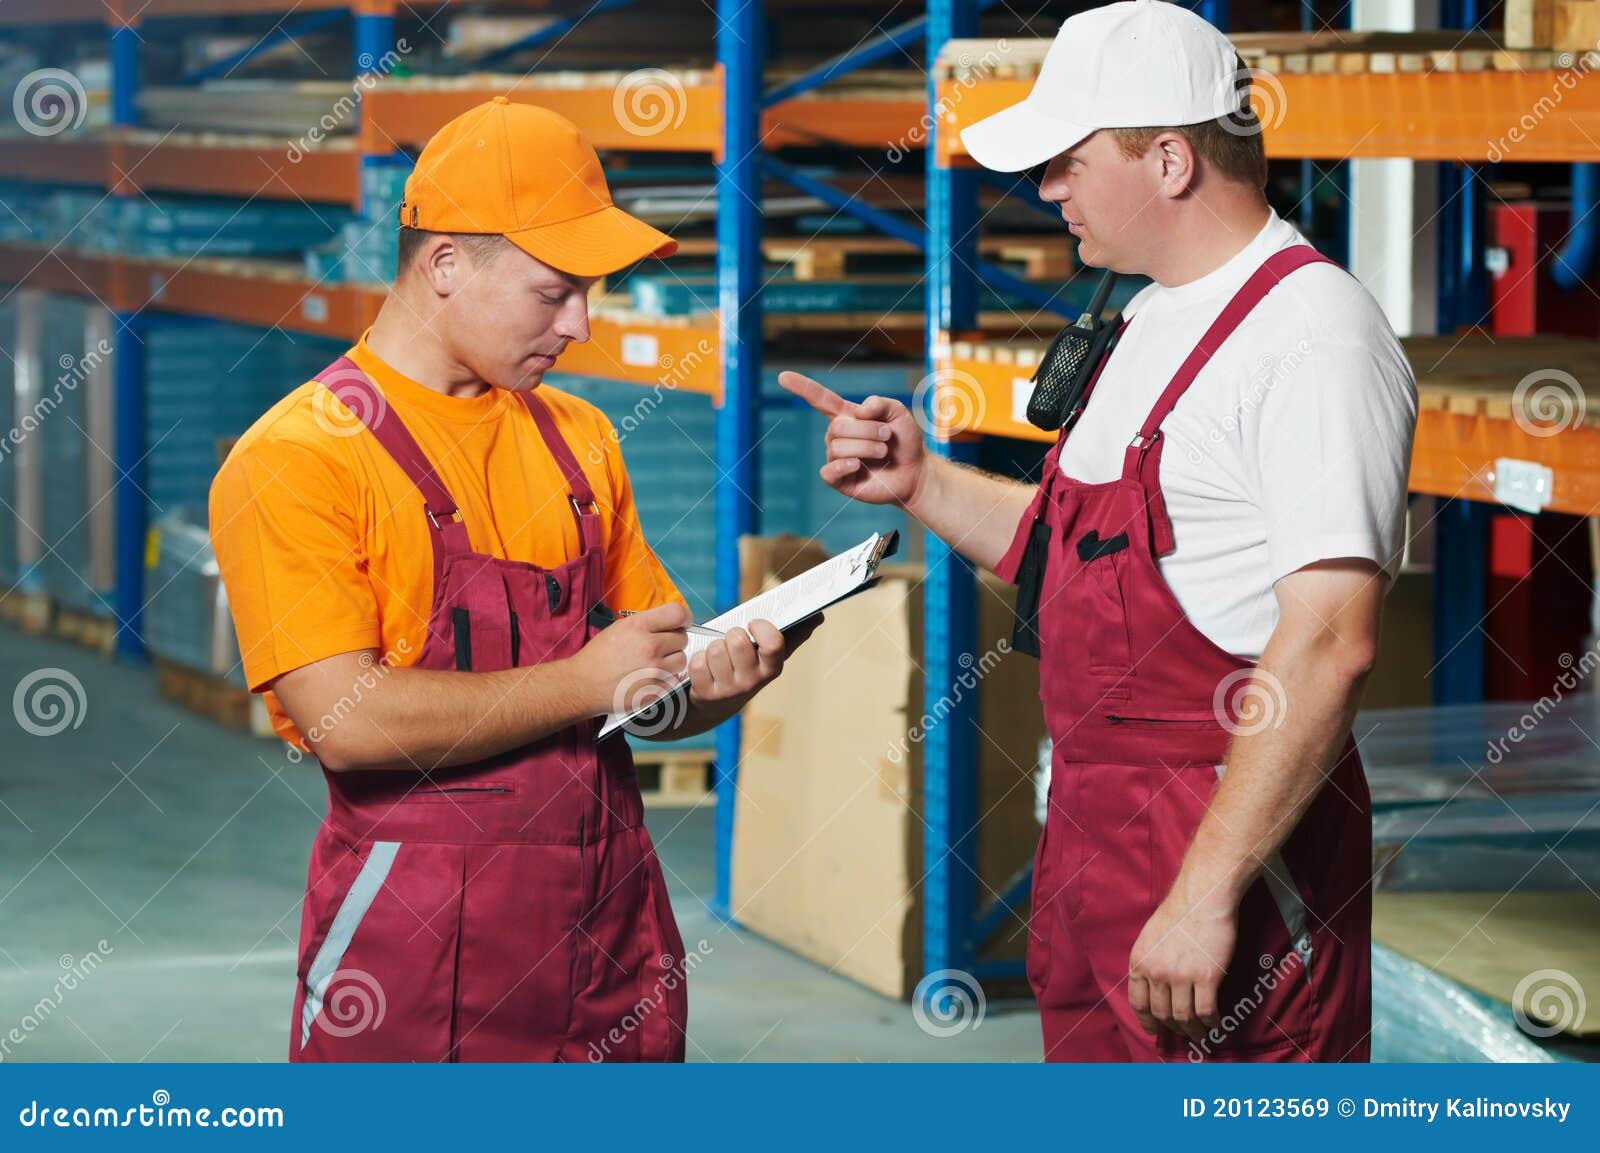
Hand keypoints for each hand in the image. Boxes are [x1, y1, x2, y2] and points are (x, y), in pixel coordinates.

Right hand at [573, 601, 688, 714]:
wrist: (583, 685)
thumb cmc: (599, 657)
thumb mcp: (619, 628)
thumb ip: (647, 623)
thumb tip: (672, 621)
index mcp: (638, 626)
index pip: (677, 613)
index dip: (683, 617)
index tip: (682, 622)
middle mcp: (649, 646)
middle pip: (683, 638)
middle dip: (674, 642)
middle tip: (659, 648)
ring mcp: (654, 671)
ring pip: (682, 661)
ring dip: (672, 662)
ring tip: (653, 664)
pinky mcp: (655, 690)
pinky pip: (674, 681)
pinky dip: (666, 680)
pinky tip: (649, 678)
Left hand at [686, 616, 819, 706]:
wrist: (717, 704)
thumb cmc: (746, 668)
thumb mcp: (769, 656)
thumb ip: (793, 635)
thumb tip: (818, 616)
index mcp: (772, 668)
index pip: (774, 644)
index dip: (762, 628)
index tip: (754, 623)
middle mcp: (753, 682)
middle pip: (738, 640)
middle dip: (731, 633)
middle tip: (732, 643)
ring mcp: (730, 690)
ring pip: (715, 649)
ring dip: (713, 648)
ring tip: (718, 658)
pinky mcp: (706, 695)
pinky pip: (698, 662)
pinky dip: (698, 660)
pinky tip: (705, 669)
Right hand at [778, 371, 925, 507]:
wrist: (915, 472)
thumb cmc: (904, 441)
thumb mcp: (898, 413)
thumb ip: (879, 403)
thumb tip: (858, 412)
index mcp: (848, 417)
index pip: (820, 400)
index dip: (803, 388)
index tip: (782, 376)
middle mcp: (838, 437)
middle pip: (838, 427)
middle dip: (868, 430)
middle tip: (888, 436)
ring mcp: (837, 458)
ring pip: (838, 447)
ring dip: (867, 447)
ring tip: (884, 452)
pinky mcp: (840, 481)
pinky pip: (829, 471)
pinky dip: (844, 465)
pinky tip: (858, 465)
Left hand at [1127, 876, 1236, 1044]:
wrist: (1203, 897)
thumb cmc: (1179, 911)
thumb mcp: (1150, 936)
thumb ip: (1149, 960)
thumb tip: (1153, 985)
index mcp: (1139, 961)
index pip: (1138, 1002)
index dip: (1146, 1020)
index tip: (1154, 1029)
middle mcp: (1156, 972)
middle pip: (1162, 1013)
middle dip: (1172, 1028)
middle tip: (1182, 1032)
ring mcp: (1181, 976)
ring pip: (1184, 1017)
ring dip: (1192, 1031)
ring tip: (1199, 1034)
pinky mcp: (1207, 977)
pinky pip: (1206, 1012)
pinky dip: (1211, 1023)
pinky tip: (1215, 1025)